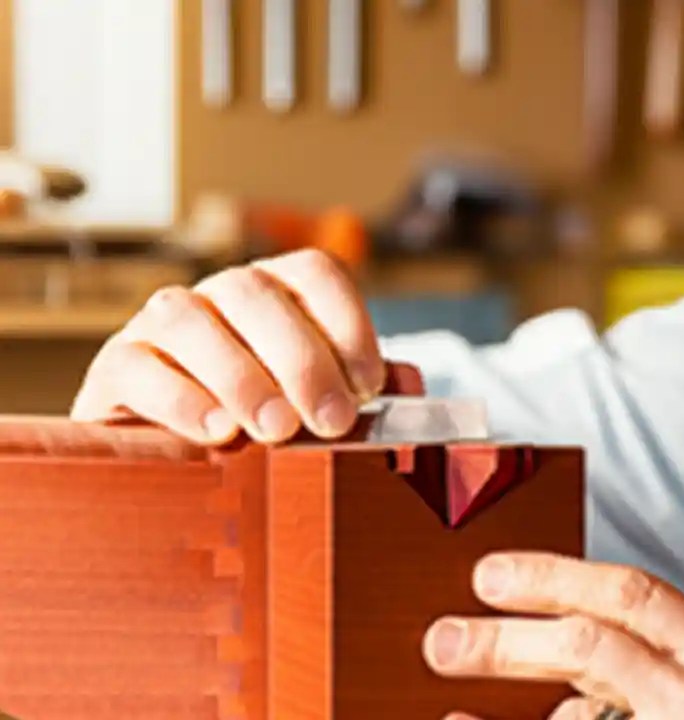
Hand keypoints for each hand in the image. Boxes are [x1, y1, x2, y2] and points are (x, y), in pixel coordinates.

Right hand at [71, 249, 384, 443]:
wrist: (171, 454)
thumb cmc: (262, 422)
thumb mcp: (316, 403)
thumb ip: (362, 391)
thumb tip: (412, 388)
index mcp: (278, 291)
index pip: (316, 273)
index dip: (347, 323)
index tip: (369, 385)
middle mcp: (219, 295)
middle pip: (257, 295)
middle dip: (302, 360)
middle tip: (329, 420)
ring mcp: (162, 323)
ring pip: (191, 320)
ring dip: (241, 375)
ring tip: (275, 428)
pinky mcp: (118, 365)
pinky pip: (139, 366)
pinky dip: (180, 398)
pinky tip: (216, 432)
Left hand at [423, 552, 683, 719]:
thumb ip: (661, 652)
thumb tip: (561, 635)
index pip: (632, 595)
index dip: (552, 578)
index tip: (492, 577)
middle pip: (590, 647)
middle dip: (507, 640)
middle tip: (445, 638)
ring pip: (573, 711)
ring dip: (504, 682)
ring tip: (453, 667)